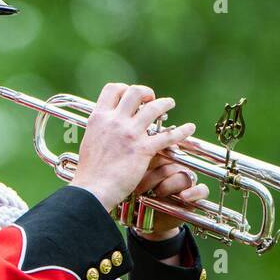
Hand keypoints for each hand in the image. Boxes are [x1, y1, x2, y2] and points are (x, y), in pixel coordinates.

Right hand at [71, 82, 196, 213]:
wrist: (92, 190)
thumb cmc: (90, 171)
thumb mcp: (90, 140)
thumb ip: (101, 129)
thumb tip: (107, 125)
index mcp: (99, 118)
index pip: (113, 89)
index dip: (124, 89)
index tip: (131, 98)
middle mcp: (115, 121)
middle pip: (135, 92)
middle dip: (146, 92)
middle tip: (150, 100)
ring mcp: (130, 134)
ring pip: (154, 108)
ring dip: (165, 103)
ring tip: (170, 104)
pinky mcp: (143, 149)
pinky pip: (167, 136)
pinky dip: (181, 131)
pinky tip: (189, 128)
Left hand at [132, 155, 210, 239]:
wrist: (146, 219)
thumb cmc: (140, 196)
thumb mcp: (135, 180)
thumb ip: (139, 165)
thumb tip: (139, 151)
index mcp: (163, 159)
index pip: (165, 150)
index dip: (154, 156)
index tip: (141, 163)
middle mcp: (177, 167)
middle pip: (172, 163)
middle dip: (155, 175)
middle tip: (139, 187)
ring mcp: (188, 180)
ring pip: (184, 176)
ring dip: (168, 185)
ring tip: (156, 193)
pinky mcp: (196, 195)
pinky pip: (201, 189)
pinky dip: (193, 193)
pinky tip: (183, 197)